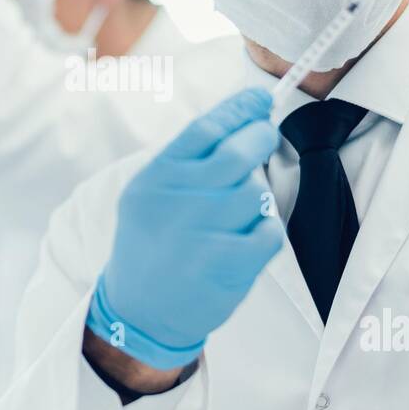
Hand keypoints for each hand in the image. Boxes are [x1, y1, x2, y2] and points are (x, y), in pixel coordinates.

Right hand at [87, 88, 284, 369]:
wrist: (139, 310)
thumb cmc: (152, 243)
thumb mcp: (149, 193)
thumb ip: (187, 160)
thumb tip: (241, 120)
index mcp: (157, 178)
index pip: (206, 128)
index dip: (239, 109)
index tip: (260, 99)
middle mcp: (178, 201)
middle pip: (239, 152)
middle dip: (260, 138)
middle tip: (265, 137)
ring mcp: (202, 232)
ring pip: (258, 192)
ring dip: (258, 194)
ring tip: (239, 208)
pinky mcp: (226, 264)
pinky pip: (269, 231)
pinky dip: (266, 231)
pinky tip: (246, 238)